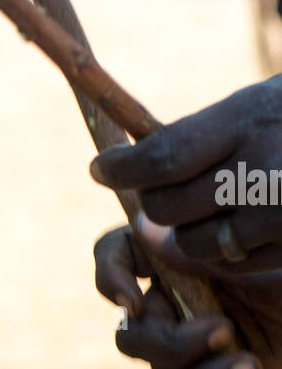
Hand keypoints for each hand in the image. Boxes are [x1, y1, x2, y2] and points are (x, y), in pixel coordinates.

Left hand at [90, 77, 281, 274]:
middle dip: (158, 205)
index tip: (103, 170)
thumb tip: (134, 164)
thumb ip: (209, 135)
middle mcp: (264, 168)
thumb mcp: (265, 103)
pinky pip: (237, 265)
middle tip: (162, 196)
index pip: (162, 155)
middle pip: (169, 206)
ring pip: (198, 245)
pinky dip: (229, 257)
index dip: (124, 169)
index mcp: (250, 119)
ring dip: (192, 237)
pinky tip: (244, 234)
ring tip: (210, 215)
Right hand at [94, 224, 281, 368]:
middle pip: (130, 335)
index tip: (134, 300)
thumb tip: (144, 226)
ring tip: (249, 366)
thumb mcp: (247, 249)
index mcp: (172, 257)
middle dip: (171, 343)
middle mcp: (172, 300)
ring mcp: (189, 344)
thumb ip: (195, 244)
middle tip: (223, 331)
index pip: (113, 256)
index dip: (110, 279)